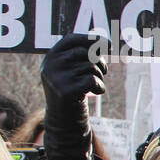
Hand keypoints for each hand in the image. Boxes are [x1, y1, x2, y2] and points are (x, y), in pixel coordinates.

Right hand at [41, 32, 105, 159]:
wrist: (64, 120)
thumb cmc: (73, 91)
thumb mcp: (73, 71)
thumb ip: (83, 56)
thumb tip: (104, 42)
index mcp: (50, 57)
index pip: (72, 39)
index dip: (92, 39)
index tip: (109, 44)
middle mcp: (50, 65)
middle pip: (86, 53)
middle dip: (100, 62)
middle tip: (103, 72)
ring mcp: (56, 78)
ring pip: (92, 67)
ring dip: (100, 77)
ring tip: (92, 87)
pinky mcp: (65, 90)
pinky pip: (93, 80)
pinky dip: (100, 87)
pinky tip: (95, 94)